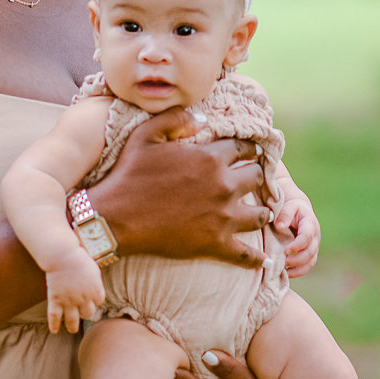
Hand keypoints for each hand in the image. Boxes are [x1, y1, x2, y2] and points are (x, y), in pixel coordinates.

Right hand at [44, 257, 104, 333]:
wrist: (62, 255)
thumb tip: (95, 288)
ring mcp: (69, 301)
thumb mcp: (93, 269)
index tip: (90, 298)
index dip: (94, 299)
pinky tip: (54, 331)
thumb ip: (95, 281)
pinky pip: (55, 316)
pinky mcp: (56, 299)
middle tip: (81, 311)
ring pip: (73, 320)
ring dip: (73, 326)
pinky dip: (54, 324)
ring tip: (72, 329)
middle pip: (88, 313)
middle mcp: (84, 299)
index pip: (99, 301)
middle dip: (85, 312)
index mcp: (96, 290)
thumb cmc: (78, 258)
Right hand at [88, 111, 271, 264]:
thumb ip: (175, 118)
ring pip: (260, 214)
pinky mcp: (216, 244)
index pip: (243, 149)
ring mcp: (222, 217)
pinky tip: (264, 260)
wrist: (115, 218)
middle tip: (253, 179)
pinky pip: (246, 254)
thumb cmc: (128, 175)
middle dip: (255, 175)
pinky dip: (257, 258)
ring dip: (261, 211)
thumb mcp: (146, 135)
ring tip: (261, 213)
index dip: (247, 149)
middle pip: (256, 177)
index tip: (249, 152)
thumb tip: (202, 118)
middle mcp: (223, 186)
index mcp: (210, 158)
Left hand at [271, 184, 321, 276]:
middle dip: (298, 259)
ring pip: (311, 261)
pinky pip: (307, 265)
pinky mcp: (310, 253)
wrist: (298, 210)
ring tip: (284, 271)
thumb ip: (284, 214)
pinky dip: (298, 272)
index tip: (286, 251)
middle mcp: (315, 237)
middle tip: (283, 262)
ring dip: (298, 268)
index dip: (297, 245)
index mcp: (310, 224)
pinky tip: (286, 273)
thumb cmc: (291, 208)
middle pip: (311, 252)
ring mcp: (313, 246)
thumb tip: (279, 226)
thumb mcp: (288, 206)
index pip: (307, 237)